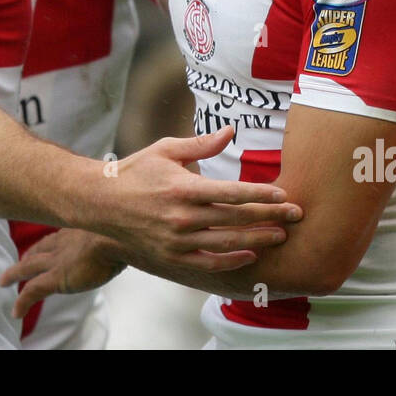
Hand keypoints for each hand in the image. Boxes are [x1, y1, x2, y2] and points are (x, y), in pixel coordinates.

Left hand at [0, 228, 124, 316]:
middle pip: (41, 247)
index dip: (51, 240)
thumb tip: (138, 229)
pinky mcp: (57, 278)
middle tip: (22, 259)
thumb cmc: (126, 227)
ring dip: (15, 274)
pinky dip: (23, 301)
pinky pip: (33, 291)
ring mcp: (58, 260)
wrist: (117, 233)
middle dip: (30, 254)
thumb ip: (123, 228)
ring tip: (3, 281)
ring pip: (28, 267)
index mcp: (80, 229)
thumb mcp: (123, 224)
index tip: (47, 242)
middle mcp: (65, 242)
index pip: (59, 234)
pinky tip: (16, 312)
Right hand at [94, 126, 300, 271]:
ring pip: (227, 244)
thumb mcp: (166, 149)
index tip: (284, 195)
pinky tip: (250, 255)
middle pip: (236, 219)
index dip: (261, 195)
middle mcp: (182, 217)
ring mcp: (177, 241)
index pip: (232, 193)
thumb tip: (231, 132)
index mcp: (183, 188)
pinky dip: (231, 261)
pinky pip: (208, 263)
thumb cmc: (135, 171)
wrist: (99, 203)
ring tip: (280, 236)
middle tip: (296, 216)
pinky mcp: (170, 257)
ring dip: (257, 240)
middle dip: (270, 217)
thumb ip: (202, 144)